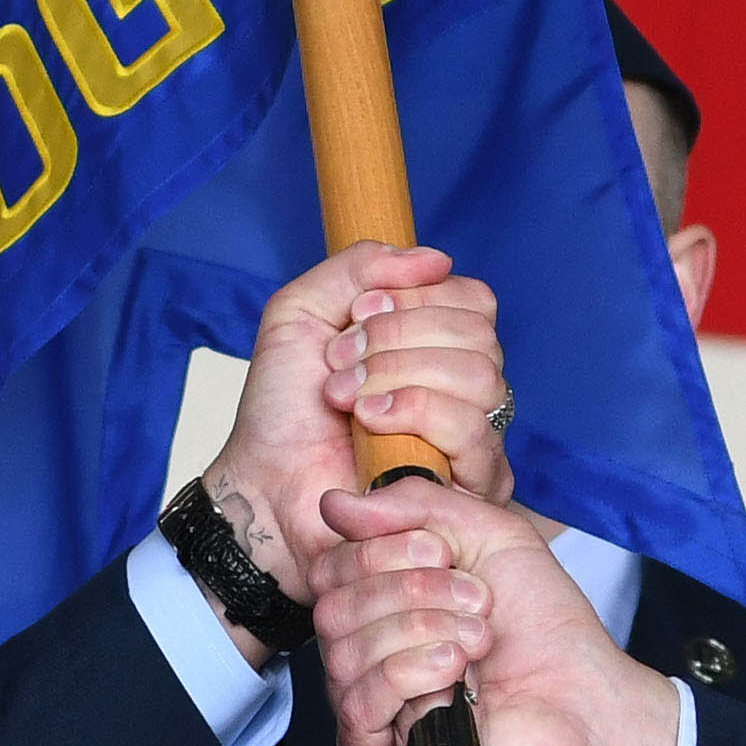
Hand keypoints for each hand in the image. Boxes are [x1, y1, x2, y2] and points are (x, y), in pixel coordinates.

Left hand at [200, 245, 511, 611]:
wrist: (264, 483)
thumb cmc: (283, 410)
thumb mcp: (302, 313)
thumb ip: (360, 267)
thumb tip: (437, 259)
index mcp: (437, 346)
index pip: (473, 300)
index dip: (415, 299)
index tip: (355, 317)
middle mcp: (464, 390)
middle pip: (479, 334)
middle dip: (398, 338)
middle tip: (340, 363)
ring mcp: (474, 438)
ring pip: (481, 377)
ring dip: (400, 375)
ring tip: (348, 398)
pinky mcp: (472, 486)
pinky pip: (475, 432)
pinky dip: (417, 412)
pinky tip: (371, 423)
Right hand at [313, 478, 681, 745]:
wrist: (590, 707)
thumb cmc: (548, 632)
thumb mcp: (490, 535)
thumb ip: (415, 505)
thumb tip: (333, 504)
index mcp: (381, 610)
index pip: (332, 568)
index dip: (383, 549)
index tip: (445, 552)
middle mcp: (365, 661)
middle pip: (332, 607)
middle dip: (410, 591)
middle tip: (477, 602)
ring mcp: (367, 717)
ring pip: (343, 653)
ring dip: (421, 632)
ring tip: (479, 642)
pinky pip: (356, 706)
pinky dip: (407, 677)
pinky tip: (455, 677)